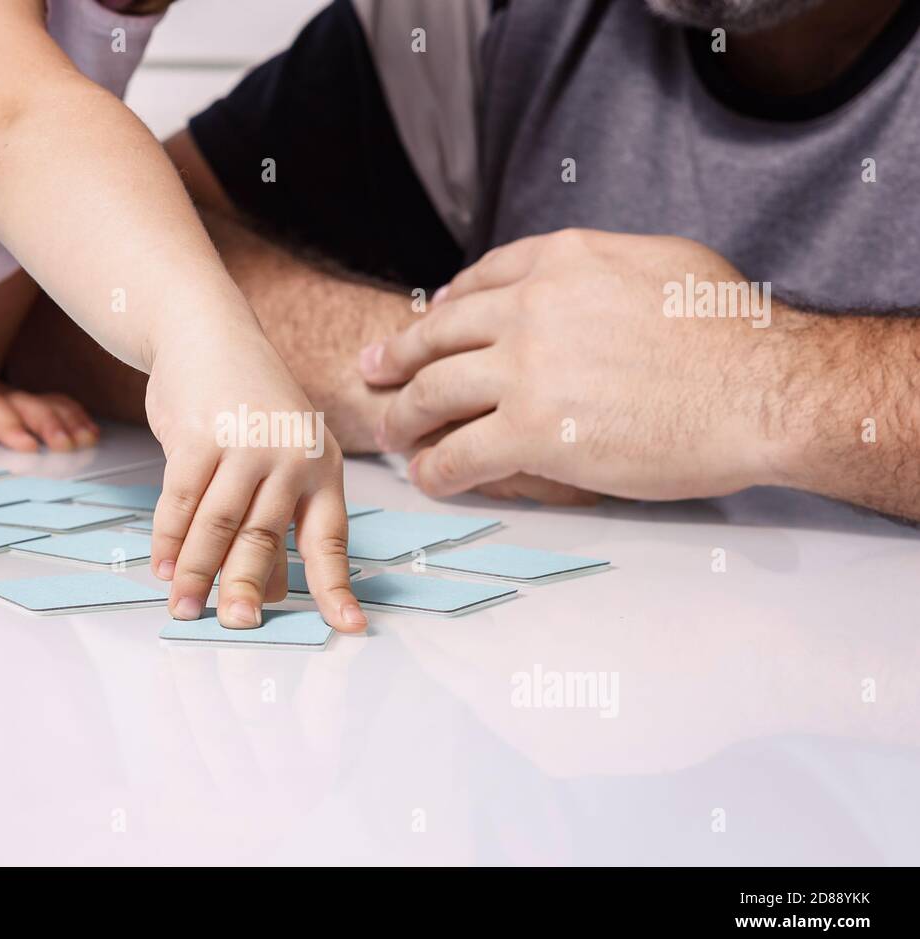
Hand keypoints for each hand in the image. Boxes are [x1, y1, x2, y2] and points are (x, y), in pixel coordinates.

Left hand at [0, 355, 98, 451]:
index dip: (8, 426)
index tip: (26, 444)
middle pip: (22, 406)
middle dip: (44, 424)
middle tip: (62, 445)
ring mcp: (15, 396)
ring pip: (43, 405)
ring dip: (65, 423)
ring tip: (83, 441)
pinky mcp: (30, 401)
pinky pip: (57, 404)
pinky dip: (75, 417)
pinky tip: (90, 434)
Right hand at [145, 322, 366, 632]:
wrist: (209, 333)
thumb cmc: (247, 407)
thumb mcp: (279, 457)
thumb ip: (277, 519)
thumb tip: (272, 591)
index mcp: (321, 468)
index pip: (331, 540)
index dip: (337, 587)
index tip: (348, 627)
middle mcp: (291, 457)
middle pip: (264, 537)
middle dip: (245, 588)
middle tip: (236, 626)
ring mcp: (245, 443)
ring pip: (218, 524)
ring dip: (196, 572)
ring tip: (184, 608)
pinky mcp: (200, 435)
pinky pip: (181, 500)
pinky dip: (168, 537)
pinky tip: (162, 565)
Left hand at [359, 229, 787, 500]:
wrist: (764, 388)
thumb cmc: (733, 334)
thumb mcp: (664, 264)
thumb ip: (604, 269)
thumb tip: (583, 278)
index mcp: (563, 262)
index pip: (480, 281)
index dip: (444, 306)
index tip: (428, 320)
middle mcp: (531, 307)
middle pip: (439, 334)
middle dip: (397, 356)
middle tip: (372, 371)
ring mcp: (526, 368)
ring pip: (433, 392)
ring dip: (403, 415)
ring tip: (389, 433)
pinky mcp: (531, 430)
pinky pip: (459, 453)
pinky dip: (434, 469)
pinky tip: (427, 479)